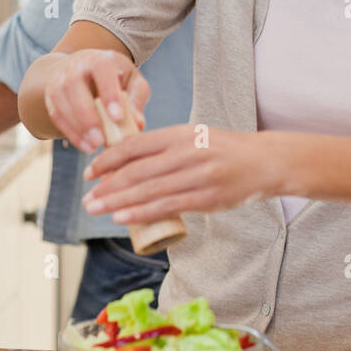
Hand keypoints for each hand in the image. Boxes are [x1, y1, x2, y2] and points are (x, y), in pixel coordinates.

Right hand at [41, 49, 149, 153]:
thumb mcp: (132, 80)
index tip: (117, 118)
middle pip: (74, 86)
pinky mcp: (51, 95)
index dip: (109, 93)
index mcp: (100, 59)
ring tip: (93, 147)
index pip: (102, 70)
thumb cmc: (116, 77)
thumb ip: (137, 98)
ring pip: (61, 101)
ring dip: (76, 127)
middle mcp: (76, 66)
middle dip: (87, 116)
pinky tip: (84, 145)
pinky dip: (69, 132)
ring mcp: (60, 80)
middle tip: (101, 141)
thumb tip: (138, 123)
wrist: (83, 67)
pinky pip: (56, 114)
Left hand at [81, 125, 282, 223]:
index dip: (108, 159)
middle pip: (137, 170)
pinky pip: (168, 207)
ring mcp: (198, 175)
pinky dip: (142, 213)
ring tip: (96, 209)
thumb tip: (125, 163)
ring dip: (118, 202)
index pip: (136, 144)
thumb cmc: (223, 150)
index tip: (89, 172)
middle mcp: (187, 152)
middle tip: (86, 199)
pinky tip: (123, 218)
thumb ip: (164, 146)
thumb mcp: (193, 137)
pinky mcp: (207, 198)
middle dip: (107, 186)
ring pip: (149, 190)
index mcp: (180, 133)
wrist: (265, 161)